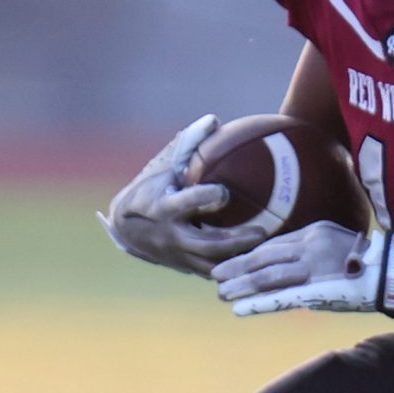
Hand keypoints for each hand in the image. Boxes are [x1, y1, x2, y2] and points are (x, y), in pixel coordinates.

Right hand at [98, 116, 270, 276]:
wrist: (125, 227)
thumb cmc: (150, 187)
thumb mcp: (164, 164)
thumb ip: (189, 144)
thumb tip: (214, 120)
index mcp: (163, 207)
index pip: (188, 203)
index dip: (207, 196)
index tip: (225, 191)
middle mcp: (171, 235)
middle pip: (208, 243)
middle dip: (236, 239)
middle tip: (263, 231)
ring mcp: (178, 255)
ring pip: (213, 265)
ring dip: (239, 260)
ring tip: (268, 250)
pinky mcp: (184, 268)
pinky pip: (212, 272)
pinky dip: (233, 269)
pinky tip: (257, 261)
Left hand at [215, 222, 386, 315]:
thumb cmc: (375, 260)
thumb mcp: (343, 243)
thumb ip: (319, 249)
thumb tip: (298, 260)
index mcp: (314, 232)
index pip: (274, 244)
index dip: (250, 253)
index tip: (233, 260)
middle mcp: (309, 246)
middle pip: (264, 256)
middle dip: (237, 267)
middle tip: (214, 275)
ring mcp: (313, 267)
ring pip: (267, 276)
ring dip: (241, 286)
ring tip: (221, 293)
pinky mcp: (318, 289)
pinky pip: (282, 297)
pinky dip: (258, 303)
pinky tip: (240, 308)